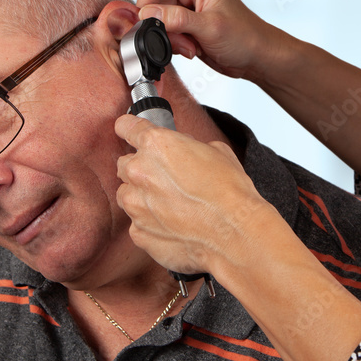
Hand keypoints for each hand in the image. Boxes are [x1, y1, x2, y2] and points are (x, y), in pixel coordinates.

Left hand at [115, 114, 275, 275]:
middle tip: (166, 178)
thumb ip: (189, 147)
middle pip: (126, 164)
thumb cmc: (229, 193)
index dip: (130, 129)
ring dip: (143, 197)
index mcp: (156, 145)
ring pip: (127, 195)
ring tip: (171, 205)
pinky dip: (151, 223)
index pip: (127, 127)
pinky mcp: (139, 233)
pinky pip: (137, 224)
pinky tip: (174, 225)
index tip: (129, 132)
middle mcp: (139, 173)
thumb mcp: (216, 151)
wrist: (235, 233)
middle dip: (142, 169)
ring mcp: (136, 206)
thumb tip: (186, 151)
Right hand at [135, 0, 289, 82]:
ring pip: (157, 21)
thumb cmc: (245, 37)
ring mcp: (185, 6)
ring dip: (170, 38)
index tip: (148, 26)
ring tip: (191, 47)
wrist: (257, 57)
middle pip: (153, 3)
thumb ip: (176, 19)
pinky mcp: (184, 24)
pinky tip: (192, 49)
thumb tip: (146, 14)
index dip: (146, 5)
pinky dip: (173, 44)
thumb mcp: (209, 27)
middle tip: (182, 41)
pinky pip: (165, 33)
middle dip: (163, 27)